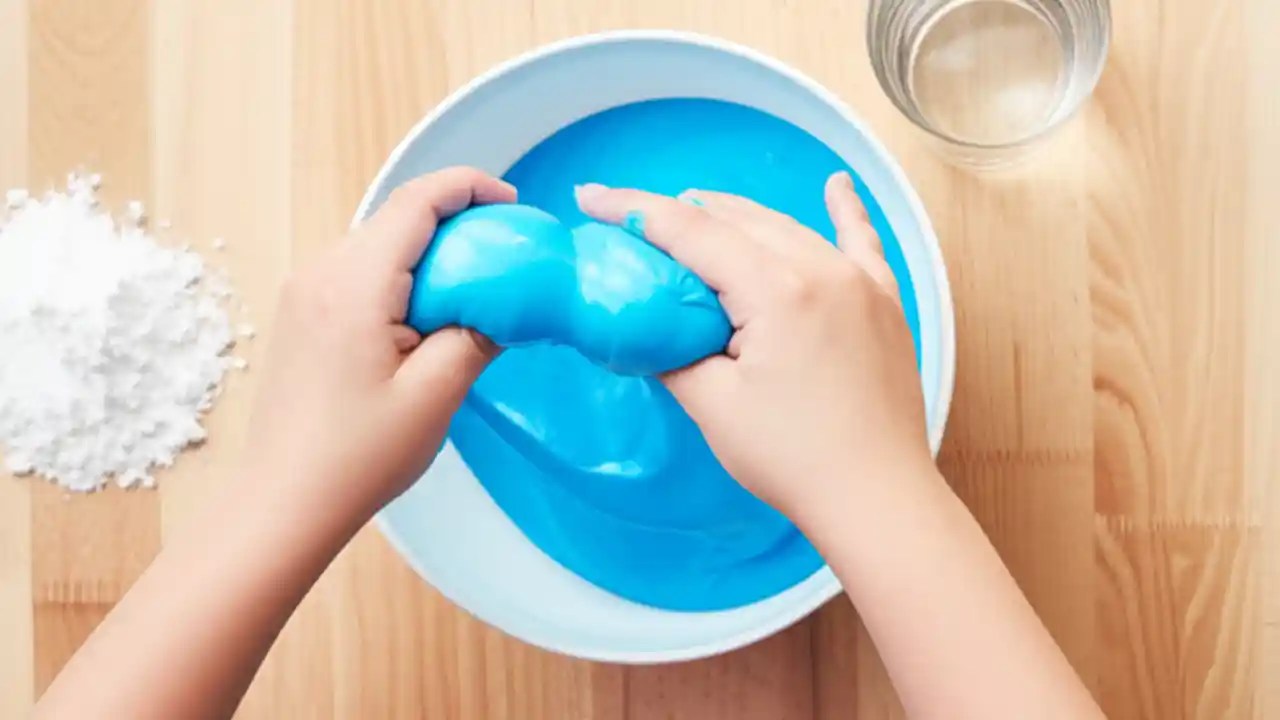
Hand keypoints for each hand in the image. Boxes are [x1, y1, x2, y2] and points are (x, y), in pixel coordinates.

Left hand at [245, 167, 514, 523]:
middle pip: (396, 220)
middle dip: (455, 223)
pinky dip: (402, 279)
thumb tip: (508, 303)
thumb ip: (477, 334)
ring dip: (429, 255)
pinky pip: (360, 274)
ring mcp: (303, 293)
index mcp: (354, 283)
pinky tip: (428, 318)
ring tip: (474, 289)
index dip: (468, 187)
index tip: (512, 204)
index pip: (415, 203)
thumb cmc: (360, 455)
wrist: (285, 502)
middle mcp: (320, 273)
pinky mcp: (301, 317)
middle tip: (505, 254)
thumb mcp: (436, 395)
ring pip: (378, 246)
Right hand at [576, 173, 935, 520]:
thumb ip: (673, 352)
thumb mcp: (713, 405)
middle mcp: (822, 269)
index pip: (691, 232)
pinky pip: (861, 242)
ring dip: (738, 218)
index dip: (635, 209)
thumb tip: (651, 327)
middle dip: (682, 213)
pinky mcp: (884, 304)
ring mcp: (860, 282)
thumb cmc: (793, 459)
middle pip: (738, 220)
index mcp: (776, 289)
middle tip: (635, 222)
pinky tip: (836, 185)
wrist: (878, 499)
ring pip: (787, 227)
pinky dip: (843, 212)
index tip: (593, 196)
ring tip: (697, 210)